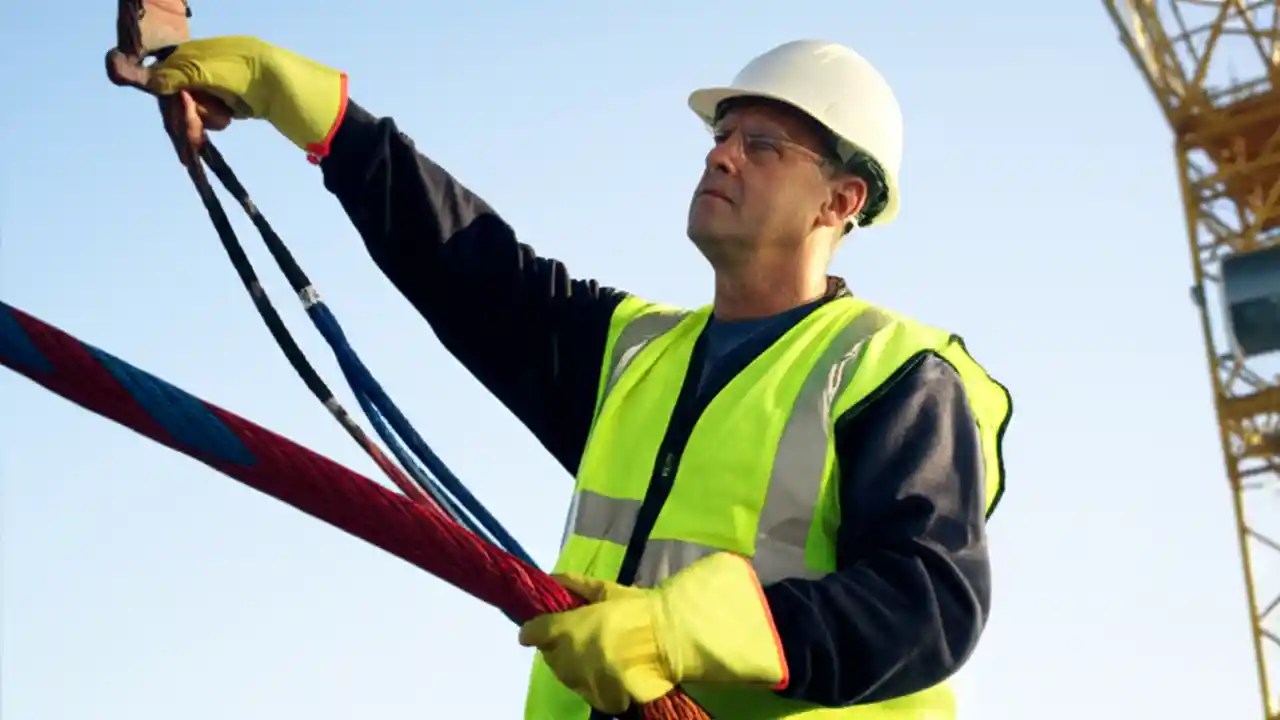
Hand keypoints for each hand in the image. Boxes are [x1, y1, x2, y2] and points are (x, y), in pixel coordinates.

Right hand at [147, 36, 347, 160]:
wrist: (322, 110)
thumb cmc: (281, 84)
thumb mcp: (230, 75)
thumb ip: (188, 73)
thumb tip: (150, 80)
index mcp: (217, 49)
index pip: (173, 64)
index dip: (167, 86)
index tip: (176, 108)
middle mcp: (221, 63)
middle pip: (182, 87)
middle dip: (187, 109)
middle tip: (195, 129)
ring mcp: (231, 84)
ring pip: (196, 103)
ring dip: (203, 116)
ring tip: (225, 120)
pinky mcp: (241, 103)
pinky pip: (213, 112)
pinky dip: (214, 121)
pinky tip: (229, 121)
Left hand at [518, 553, 788, 714]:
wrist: (673, 637)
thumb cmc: (641, 609)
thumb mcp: (608, 591)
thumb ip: (576, 585)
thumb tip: (552, 577)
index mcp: (568, 628)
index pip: (534, 633)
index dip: (534, 631)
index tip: (538, 630)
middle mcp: (571, 658)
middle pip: (551, 658)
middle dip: (560, 649)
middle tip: (581, 640)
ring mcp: (587, 682)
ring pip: (569, 678)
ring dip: (577, 668)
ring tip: (600, 656)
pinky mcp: (604, 700)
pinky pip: (591, 694)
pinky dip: (597, 686)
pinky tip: (612, 673)